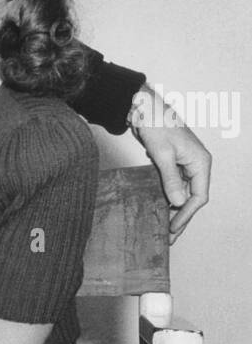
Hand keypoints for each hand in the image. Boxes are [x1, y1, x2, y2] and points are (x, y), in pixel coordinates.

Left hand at [130, 88, 210, 242]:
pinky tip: (157, 210)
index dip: (187, 215)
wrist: (142, 106)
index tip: (172, 228)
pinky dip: (166, 198)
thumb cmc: (156, 123)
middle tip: (169, 237)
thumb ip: (171, 179)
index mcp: (200, 162)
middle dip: (181, 217)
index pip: (199, 196)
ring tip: (162, 229)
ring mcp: (184, 164)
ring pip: (182, 193)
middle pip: (193, 198)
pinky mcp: (171, 164)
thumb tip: (179, 203)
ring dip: (173, 210)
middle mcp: (196, 164)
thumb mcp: (162, 154)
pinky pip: (172, 185)